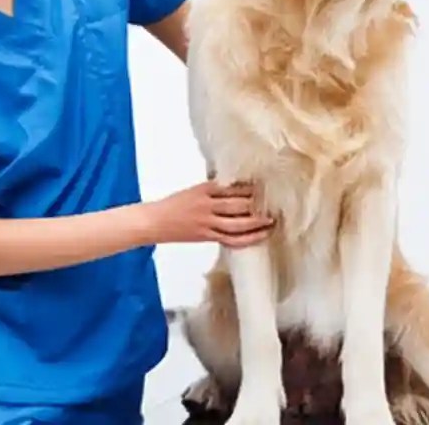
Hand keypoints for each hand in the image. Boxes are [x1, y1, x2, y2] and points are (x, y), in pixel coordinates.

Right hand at [145, 180, 273, 247]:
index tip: (265, 188)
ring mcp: (206, 222)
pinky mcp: (206, 236)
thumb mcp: (192, 191)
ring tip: (271, 220)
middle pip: (238, 205)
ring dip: (257, 222)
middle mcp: (206, 205)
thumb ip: (213, 190)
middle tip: (274, 204)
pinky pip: (231, 239)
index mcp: (202, 190)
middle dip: (258, 205)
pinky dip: (248, 238)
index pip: (232, 188)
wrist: (153, 222)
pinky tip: (259, 236)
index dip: (250, 188)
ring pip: (238, 224)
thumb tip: (237, 189)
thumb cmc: (172, 205)